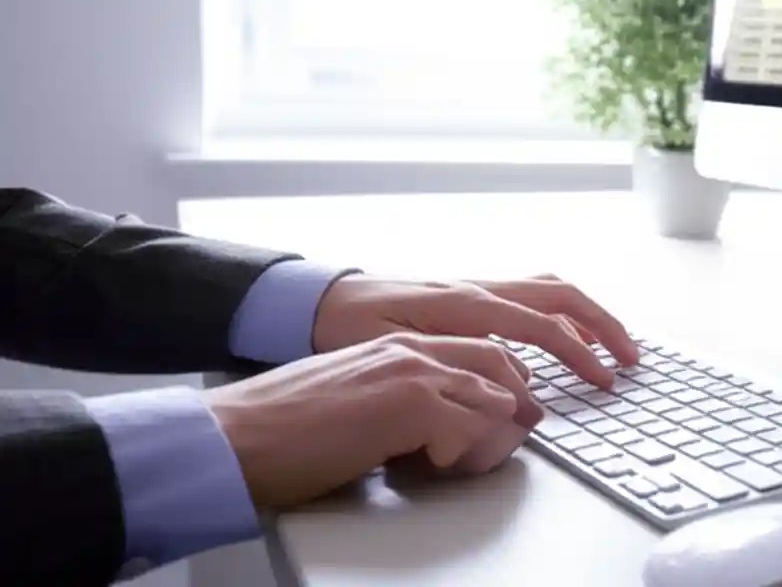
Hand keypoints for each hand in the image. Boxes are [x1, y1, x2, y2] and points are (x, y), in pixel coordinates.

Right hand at [202, 333, 538, 508]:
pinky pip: (470, 428)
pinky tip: (428, 464)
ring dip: (490, 435)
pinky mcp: (409, 405)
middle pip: (499, 365)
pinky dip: (460, 453)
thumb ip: (397, 401)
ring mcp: (413, 373)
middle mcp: (411, 350)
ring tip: (463, 460)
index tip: (508, 413)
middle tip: (515, 434)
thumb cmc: (281, 428)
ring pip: (494, 396)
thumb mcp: (353, 397)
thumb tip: (432, 430)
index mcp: (396, 346)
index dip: (500, 383)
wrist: (236, 436)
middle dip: (514, 403)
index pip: (476, 350)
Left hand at [312, 273, 636, 387]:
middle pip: (559, 294)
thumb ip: (456, 363)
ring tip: (613, 346)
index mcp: (465, 302)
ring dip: (587, 314)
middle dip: (602, 324)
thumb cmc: (346, 329)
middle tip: (630, 359)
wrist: (316, 302)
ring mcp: (476, 287)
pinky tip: (567, 337)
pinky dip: (560, 313)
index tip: (606, 379)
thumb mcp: (394, 351)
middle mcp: (477, 287)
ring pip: (548, 289)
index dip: (580, 352)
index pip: (540, 324)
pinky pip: (529, 296)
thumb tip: (515, 383)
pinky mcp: (470, 296)